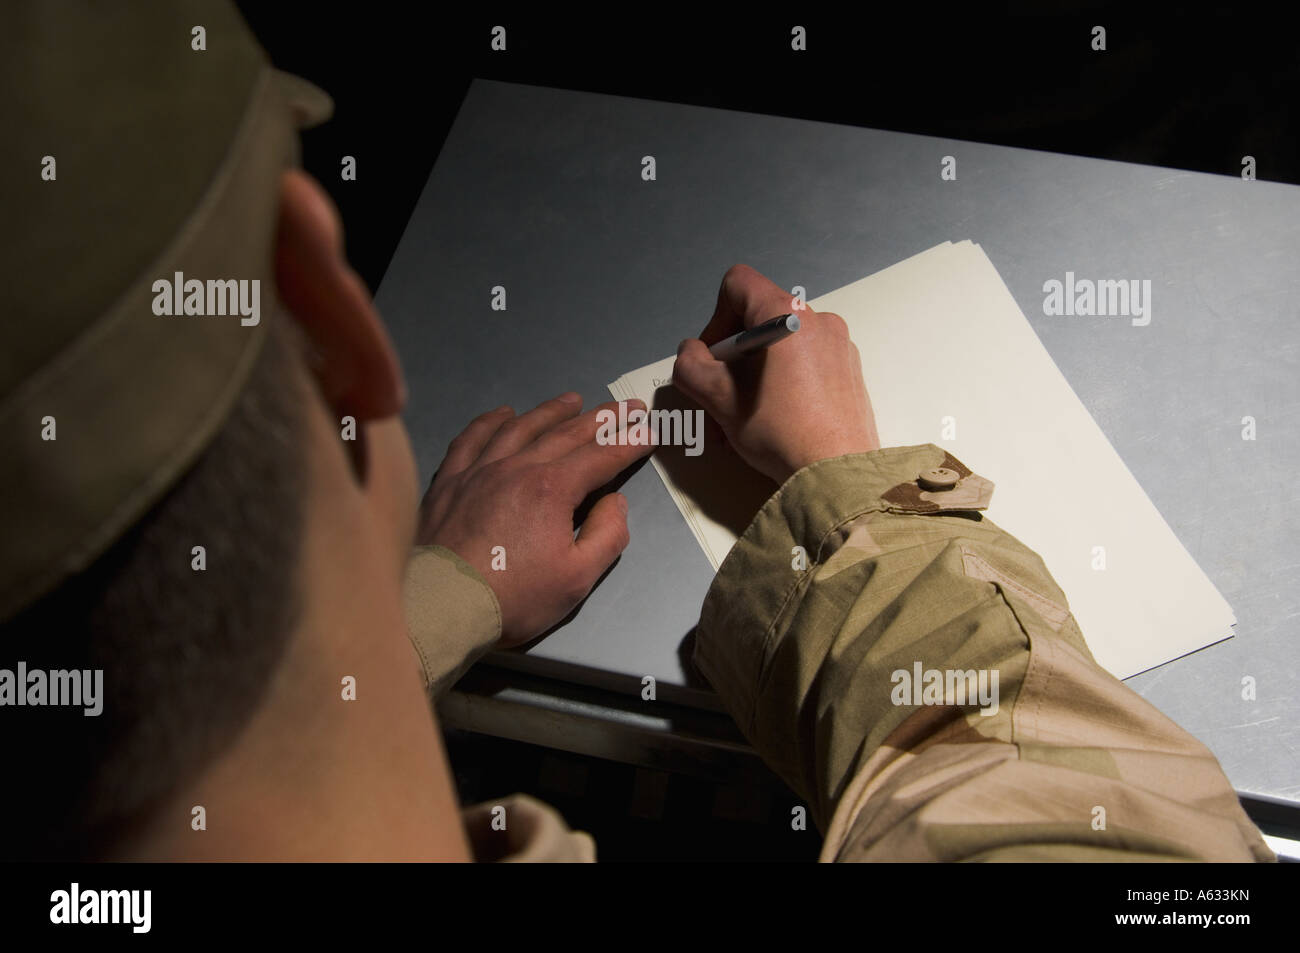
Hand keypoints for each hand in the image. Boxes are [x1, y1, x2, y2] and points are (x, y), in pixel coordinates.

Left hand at [417, 394, 653, 646]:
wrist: (438, 605)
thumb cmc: (512, 597)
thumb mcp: (576, 579)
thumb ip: (607, 536)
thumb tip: (616, 501)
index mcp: (552, 488)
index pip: (601, 456)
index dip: (629, 442)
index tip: (650, 430)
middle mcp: (517, 467)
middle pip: (566, 434)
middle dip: (602, 418)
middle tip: (626, 405)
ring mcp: (478, 469)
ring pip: (520, 427)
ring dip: (550, 411)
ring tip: (572, 400)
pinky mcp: (448, 480)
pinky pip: (472, 438)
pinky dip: (491, 421)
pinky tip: (504, 413)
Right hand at [672, 264, 879, 483]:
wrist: (837, 475)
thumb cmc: (778, 431)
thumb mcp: (719, 399)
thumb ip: (691, 366)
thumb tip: (691, 354)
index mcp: (786, 315)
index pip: (737, 285)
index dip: (714, 318)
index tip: (714, 359)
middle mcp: (818, 320)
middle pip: (758, 320)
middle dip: (731, 358)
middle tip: (720, 399)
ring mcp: (840, 344)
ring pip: (780, 346)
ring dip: (752, 376)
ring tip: (743, 420)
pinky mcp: (850, 371)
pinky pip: (806, 363)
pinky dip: (782, 383)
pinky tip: (776, 422)